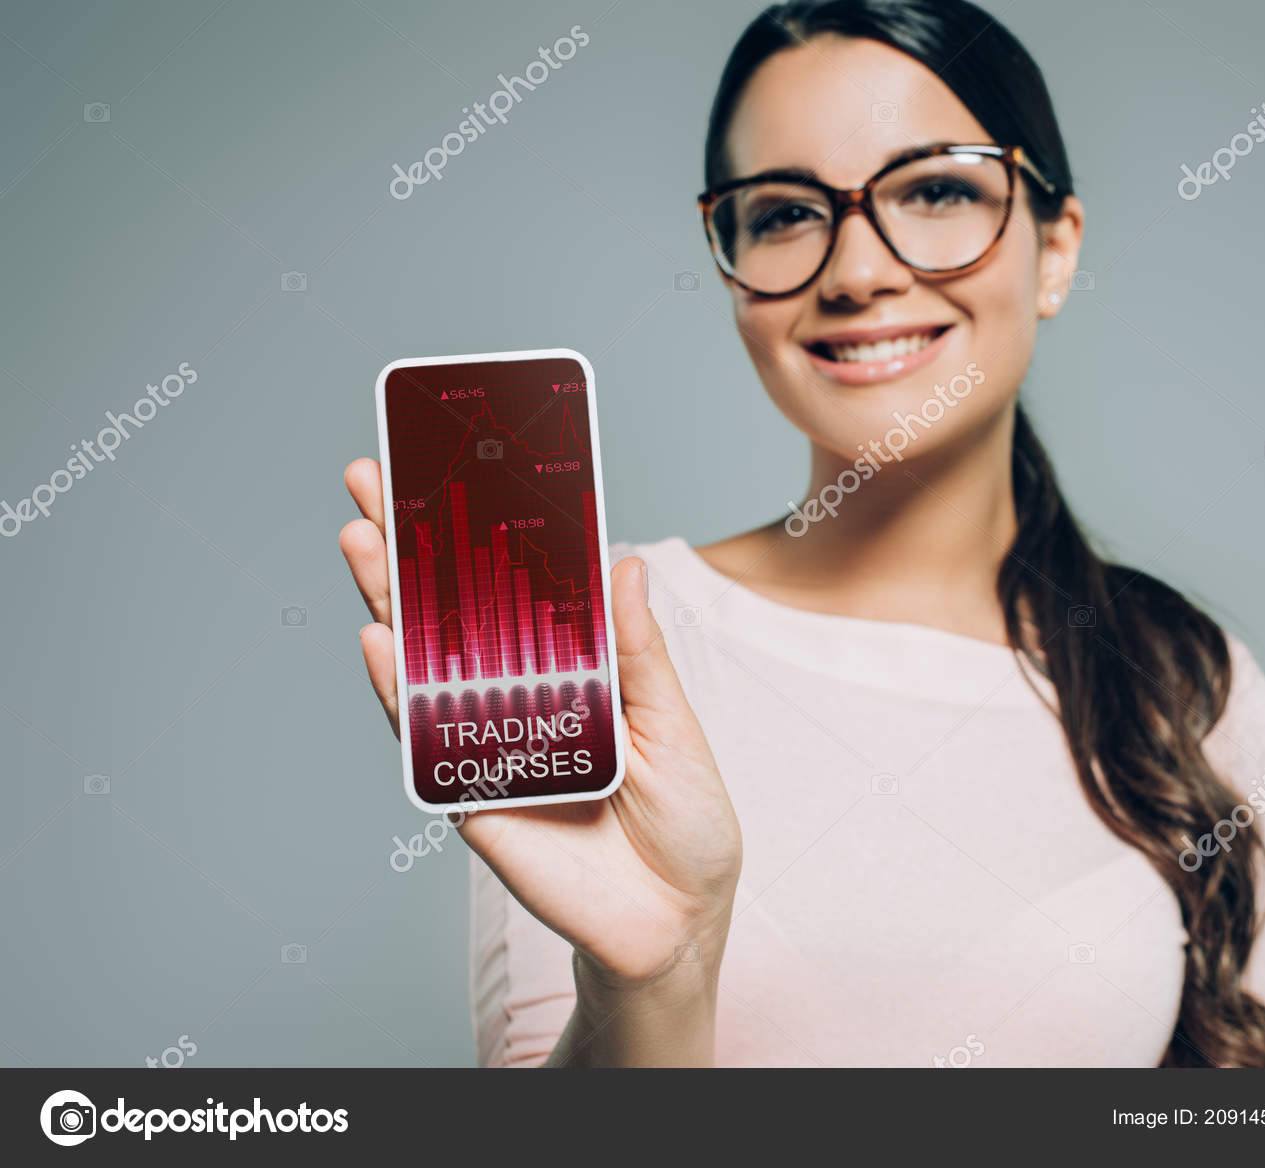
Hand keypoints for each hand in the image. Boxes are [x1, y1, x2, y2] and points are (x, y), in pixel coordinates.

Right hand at [339, 458, 742, 988]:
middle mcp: (520, 700)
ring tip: (360, 536)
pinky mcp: (470, 798)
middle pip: (452, 614)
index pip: (514, 591)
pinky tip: (378, 639)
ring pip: (424, 664)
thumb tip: (621, 563)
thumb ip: (637, 652)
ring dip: (389, 601)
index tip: (447, 470)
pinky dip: (398, 692)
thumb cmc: (686, 821)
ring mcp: (488, 745)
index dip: (478, 536)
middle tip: (370, 478)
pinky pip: (425, 740)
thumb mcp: (672, 724)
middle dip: (409, 548)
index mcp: (573, 673)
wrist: (678, 922)